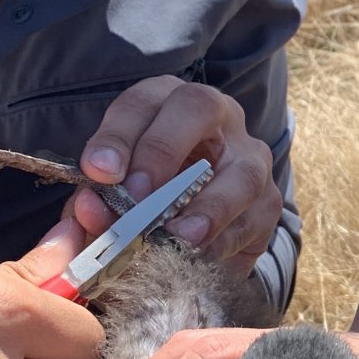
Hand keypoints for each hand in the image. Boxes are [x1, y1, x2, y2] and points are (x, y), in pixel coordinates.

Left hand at [71, 76, 282, 271]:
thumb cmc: (139, 203)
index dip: (118, 135)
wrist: (185, 236)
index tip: (99, 173)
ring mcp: (249, 157)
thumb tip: (91, 212)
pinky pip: (255, 217)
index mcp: (166, 103)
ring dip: (209, 206)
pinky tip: (198, 256)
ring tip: (178, 236)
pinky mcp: (267, 201)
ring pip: (242, 169)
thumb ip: (95, 207)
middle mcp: (215, 117)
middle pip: (198, 107)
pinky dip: (225, 240)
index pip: (142, 102)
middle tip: (136, 197)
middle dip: (163, 149)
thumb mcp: (109, 201)